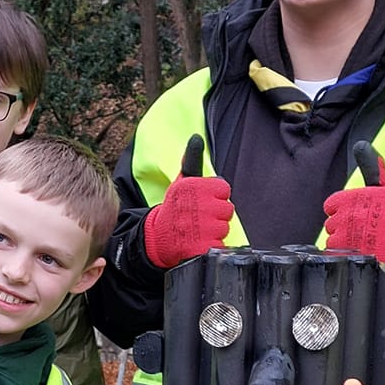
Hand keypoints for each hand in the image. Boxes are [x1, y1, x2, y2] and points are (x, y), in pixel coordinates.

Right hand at [142, 136, 233, 267]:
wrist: (157, 238)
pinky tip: (198, 242)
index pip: (224, 189)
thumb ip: (192, 161)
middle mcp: (197, 205)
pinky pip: (219, 245)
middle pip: (227, 209)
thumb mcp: (182, 182)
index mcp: (193, 187)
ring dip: (214, 232)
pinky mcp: (201, 247)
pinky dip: (211, 246)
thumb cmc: (175, 208)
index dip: (215, 197)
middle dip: (216, 215)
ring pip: (224, 228)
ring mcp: (200, 228)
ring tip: (197, 230)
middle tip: (199, 218)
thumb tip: (196, 137)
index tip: (202, 201)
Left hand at [323, 161, 384, 274]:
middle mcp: (345, 217)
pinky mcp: (351, 256)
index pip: (330, 206)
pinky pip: (338, 257)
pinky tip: (364, 252)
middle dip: (344, 228)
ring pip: (333, 242)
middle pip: (331, 225)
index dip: (342, 211)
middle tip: (365, 230)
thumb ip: (371, 166)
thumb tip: (361, 145)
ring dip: (346, 244)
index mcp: (350, 198)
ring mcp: (346, 238)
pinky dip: (348, 256)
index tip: (356, 216)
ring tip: (366, 242)